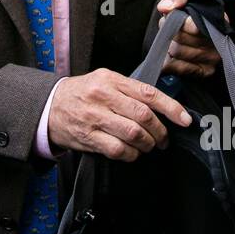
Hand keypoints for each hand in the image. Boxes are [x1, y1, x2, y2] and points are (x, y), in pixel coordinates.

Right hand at [47, 68, 192, 160]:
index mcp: (110, 79)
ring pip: (134, 134)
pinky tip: (131, 152)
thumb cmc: (82, 94)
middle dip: (160, 131)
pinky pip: (119, 150)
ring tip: (148, 146)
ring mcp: (95, 117)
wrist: (49, 107)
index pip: (148, 93)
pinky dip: (131, 154)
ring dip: (147, 144)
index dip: (171, 108)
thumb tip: (161, 106)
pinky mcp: (89, 137)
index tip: (185, 119)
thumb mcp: (103, 80)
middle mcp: (103, 96)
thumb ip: (129, 89)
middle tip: (163, 139)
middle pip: (144, 116)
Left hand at [155, 0, 224, 80]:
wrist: (187, 22)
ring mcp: (213, 58)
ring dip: (169, 45)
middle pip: (182, 41)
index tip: (174, 17)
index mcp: (217, 20)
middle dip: (171, 32)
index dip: (181, 24)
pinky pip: (180, 69)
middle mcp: (218, 41)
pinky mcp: (204, 71)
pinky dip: (170, 61)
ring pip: (178, 53)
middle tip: (172, 26)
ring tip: (174, 38)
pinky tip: (172, 54)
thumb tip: (166, 7)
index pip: (195, 27)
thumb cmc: (187, 8)